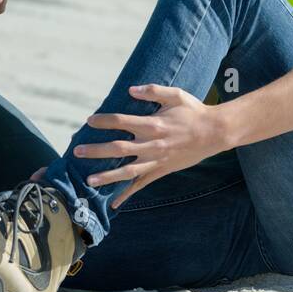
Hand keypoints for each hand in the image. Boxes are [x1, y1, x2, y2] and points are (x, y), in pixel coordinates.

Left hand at [71, 84, 227, 208]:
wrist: (214, 133)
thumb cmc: (194, 111)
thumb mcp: (176, 94)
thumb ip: (153, 91)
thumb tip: (131, 89)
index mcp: (153, 124)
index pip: (122, 121)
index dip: (104, 121)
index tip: (90, 120)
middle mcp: (152, 144)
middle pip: (119, 149)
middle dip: (97, 151)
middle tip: (78, 151)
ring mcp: (156, 160)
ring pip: (128, 171)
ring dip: (108, 176)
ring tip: (89, 181)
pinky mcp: (161, 171)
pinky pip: (142, 184)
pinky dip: (128, 194)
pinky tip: (114, 202)